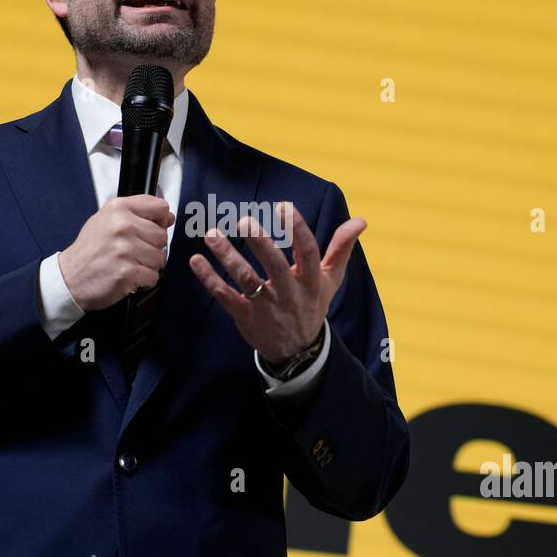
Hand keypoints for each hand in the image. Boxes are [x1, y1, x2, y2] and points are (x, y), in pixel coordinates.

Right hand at [58, 195, 172, 311]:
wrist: (69, 277)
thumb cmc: (89, 250)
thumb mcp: (106, 220)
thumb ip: (137, 213)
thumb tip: (168, 217)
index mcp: (118, 208)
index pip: (160, 207)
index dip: (158, 221)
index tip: (148, 229)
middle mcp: (122, 225)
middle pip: (162, 236)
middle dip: (151, 248)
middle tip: (131, 252)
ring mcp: (125, 249)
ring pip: (160, 258)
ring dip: (147, 266)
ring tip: (128, 264)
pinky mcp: (127, 271)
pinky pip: (153, 276)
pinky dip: (143, 281)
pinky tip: (128, 276)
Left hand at [188, 200, 365, 363]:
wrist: (298, 351)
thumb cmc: (312, 304)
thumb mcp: (330, 279)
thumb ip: (342, 248)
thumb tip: (361, 220)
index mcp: (311, 281)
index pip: (308, 252)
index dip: (297, 229)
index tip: (284, 206)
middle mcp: (290, 294)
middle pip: (275, 267)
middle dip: (260, 243)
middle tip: (244, 220)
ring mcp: (267, 308)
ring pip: (246, 280)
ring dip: (228, 257)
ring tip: (212, 234)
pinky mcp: (246, 318)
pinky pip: (225, 297)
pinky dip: (209, 279)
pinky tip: (196, 260)